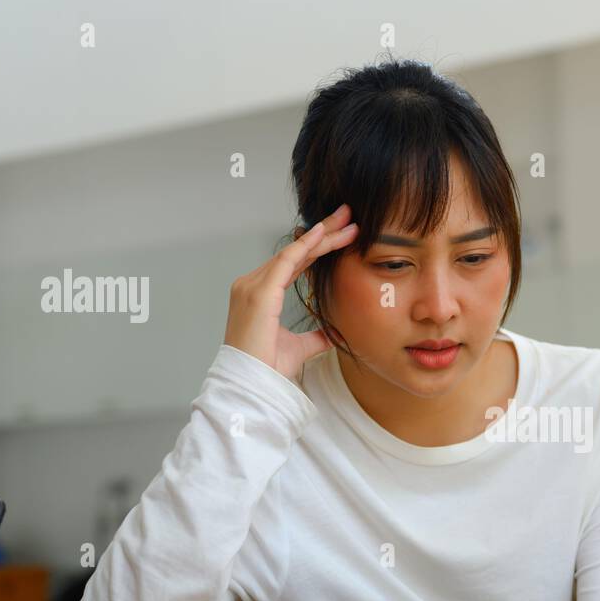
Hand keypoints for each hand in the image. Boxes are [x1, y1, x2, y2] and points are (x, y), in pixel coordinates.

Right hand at [224, 203, 358, 379]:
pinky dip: (304, 246)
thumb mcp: (298, 348)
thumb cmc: (266, 369)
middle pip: (294, 252)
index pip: (293, 264)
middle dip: (324, 233)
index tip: (342, 234)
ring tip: (347, 221)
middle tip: (348, 215)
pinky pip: (285, 262)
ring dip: (322, 235)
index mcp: (259, 295)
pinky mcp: (259, 293)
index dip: (318, 248)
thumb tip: (333, 333)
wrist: (251, 385)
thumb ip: (314, 337)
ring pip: (293, 253)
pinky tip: (322, 234)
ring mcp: (252, 287)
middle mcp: (252, 285)